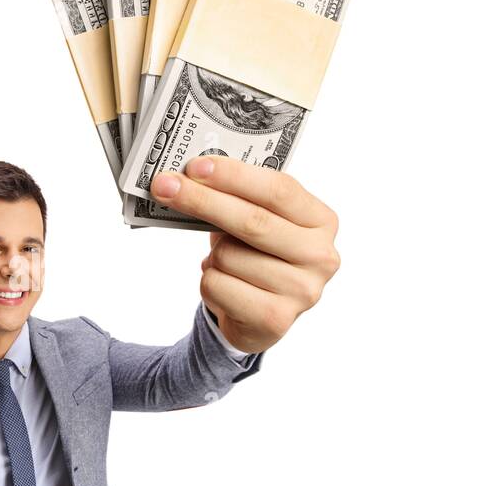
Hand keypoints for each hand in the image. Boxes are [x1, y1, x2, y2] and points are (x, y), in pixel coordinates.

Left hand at [150, 155, 339, 353]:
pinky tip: (225, 288)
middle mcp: (321, 256)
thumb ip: (239, 198)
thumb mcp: (258, 221)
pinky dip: (209, 282)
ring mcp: (302, 291)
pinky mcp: (275, 319)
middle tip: (165, 186)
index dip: (234, 175)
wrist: (258, 317)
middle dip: (203, 200)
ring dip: (212, 256)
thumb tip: (190, 178)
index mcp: (321, 221)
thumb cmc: (256, 256)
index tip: (196, 166)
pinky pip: (217, 285)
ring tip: (224, 264)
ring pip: (228, 256)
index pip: (279, 189)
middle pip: (253, 220)